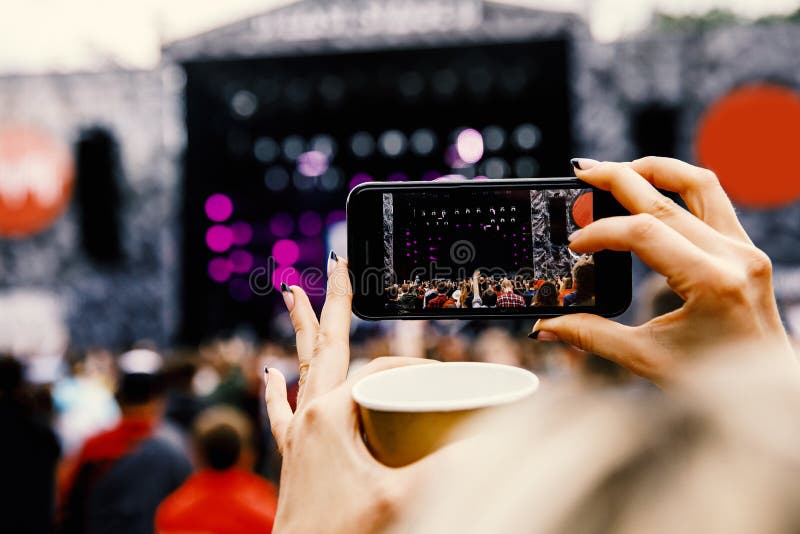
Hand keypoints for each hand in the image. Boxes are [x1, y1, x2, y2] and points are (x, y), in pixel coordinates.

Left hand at [266, 256, 437, 532]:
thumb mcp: (399, 499)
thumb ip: (446, 470)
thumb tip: (492, 444)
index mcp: (331, 414)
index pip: (383, 371)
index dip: (419, 368)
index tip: (450, 377)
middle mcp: (310, 414)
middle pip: (327, 344)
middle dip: (333, 301)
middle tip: (337, 262)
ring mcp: (298, 432)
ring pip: (301, 366)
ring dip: (301, 328)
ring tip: (291, 289)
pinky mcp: (292, 453)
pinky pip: (281, 411)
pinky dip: (276, 390)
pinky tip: (268, 374)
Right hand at [532, 157, 796, 384]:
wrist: (766, 388)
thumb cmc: (713, 381)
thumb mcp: (646, 358)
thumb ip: (591, 336)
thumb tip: (545, 327)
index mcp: (712, 282)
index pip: (645, 232)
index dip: (601, 231)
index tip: (574, 244)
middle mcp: (735, 256)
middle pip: (666, 196)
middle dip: (617, 179)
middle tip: (582, 172)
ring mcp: (745, 248)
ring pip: (699, 182)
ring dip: (654, 169)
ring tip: (618, 170)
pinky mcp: (746, 249)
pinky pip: (713, 199)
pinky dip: (677, 186)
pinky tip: (650, 191)